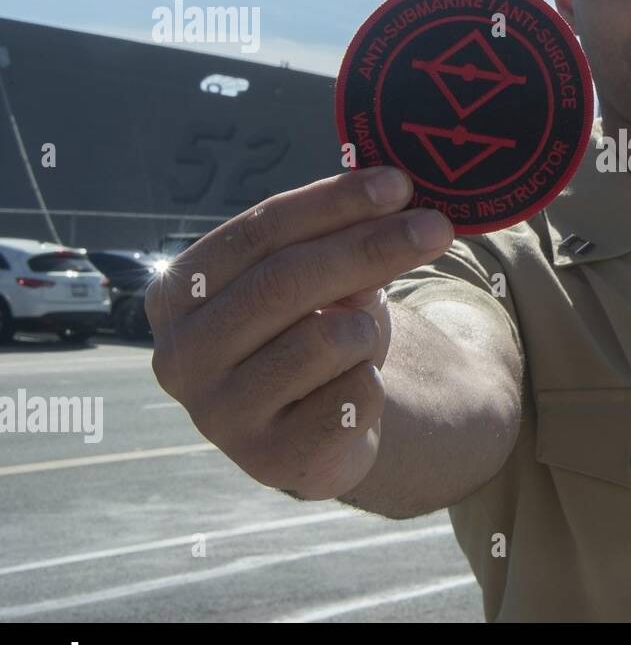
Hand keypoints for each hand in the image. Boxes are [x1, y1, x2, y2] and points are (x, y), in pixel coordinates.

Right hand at [146, 167, 453, 499]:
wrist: (324, 430)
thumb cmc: (315, 332)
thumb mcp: (324, 280)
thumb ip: (343, 245)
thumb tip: (396, 210)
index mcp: (179, 294)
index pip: (259, 231)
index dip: (333, 202)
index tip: (397, 183)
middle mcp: (181, 355)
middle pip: (287, 280)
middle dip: (372, 247)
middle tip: (437, 226)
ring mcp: (218, 415)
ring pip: (326, 339)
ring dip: (368, 328)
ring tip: (364, 339)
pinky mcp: (269, 461)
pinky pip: (353, 396)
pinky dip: (373, 380)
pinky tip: (358, 388)